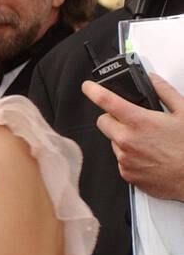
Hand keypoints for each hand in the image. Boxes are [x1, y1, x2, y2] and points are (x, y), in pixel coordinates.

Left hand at [83, 74, 183, 199]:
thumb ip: (165, 92)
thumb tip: (153, 81)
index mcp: (140, 122)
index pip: (106, 101)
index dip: (93, 90)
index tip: (88, 87)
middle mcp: (127, 140)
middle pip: (103, 121)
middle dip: (114, 118)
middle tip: (132, 120)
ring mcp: (125, 158)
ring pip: (112, 141)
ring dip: (123, 138)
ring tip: (148, 141)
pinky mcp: (126, 173)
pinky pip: (120, 158)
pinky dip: (129, 155)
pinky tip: (148, 155)